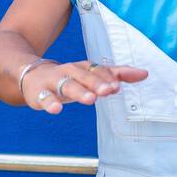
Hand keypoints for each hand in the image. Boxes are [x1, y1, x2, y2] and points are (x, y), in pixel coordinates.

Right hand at [24, 60, 148, 114]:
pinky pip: (44, 98)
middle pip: (84, 76)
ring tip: (90, 99)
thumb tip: (144, 74)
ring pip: (67, 85)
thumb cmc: (69, 78)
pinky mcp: (40, 93)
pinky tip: (56, 109)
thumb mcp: (91, 75)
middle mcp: (70, 72)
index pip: (98, 71)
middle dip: (97, 83)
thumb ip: (117, 75)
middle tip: (109, 91)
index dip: (108, 78)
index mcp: (83, 68)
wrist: (31, 75)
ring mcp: (54, 82)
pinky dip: (49, 103)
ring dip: (79, 91)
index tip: (118, 86)